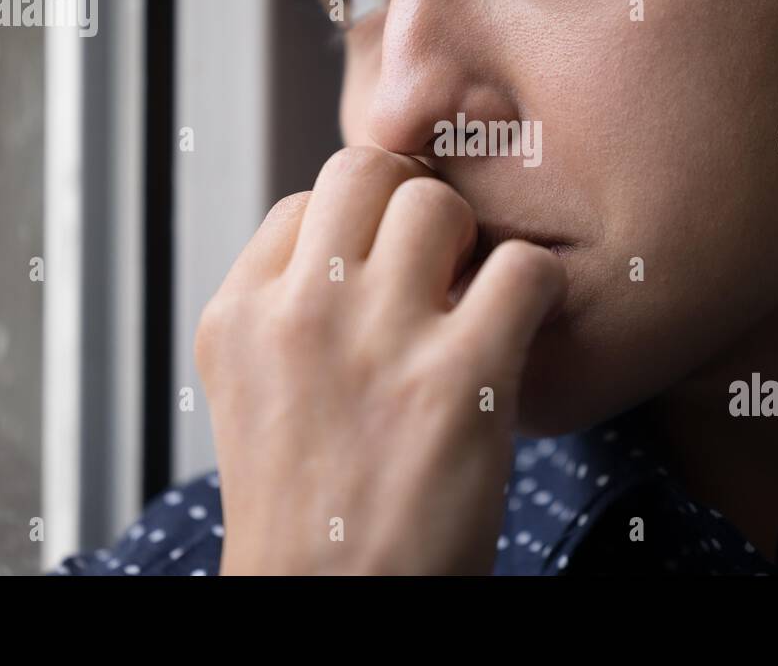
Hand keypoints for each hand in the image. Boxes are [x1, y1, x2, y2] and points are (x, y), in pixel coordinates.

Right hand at [196, 146, 566, 574]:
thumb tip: (359, 236)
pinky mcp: (457, 380)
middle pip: (366, 170)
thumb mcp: (252, 392)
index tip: (385, 273)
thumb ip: (286, 308)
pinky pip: (523, 268)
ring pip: (438, 201)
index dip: (359, 230)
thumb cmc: (308, 506)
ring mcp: (376, 340)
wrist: (334, 608)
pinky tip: (523, 329)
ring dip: (473, 242)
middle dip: (411, 204)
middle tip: (440, 260)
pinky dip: (538, 289)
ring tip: (477, 298)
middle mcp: (297, 313)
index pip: (308, 202)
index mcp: (240, 315)